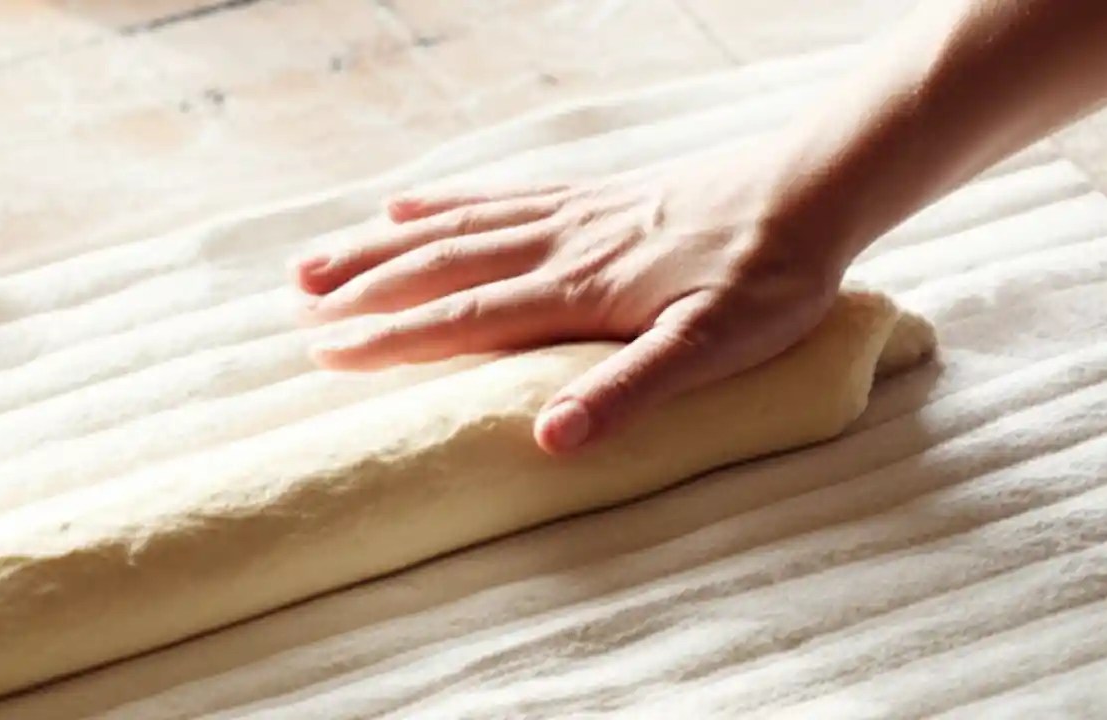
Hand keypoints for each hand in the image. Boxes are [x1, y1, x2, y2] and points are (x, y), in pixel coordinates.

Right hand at [290, 153, 847, 454]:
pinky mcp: (589, 196)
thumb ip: (630, 391)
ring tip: (319, 259)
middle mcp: (557, 245)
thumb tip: (549, 440)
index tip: (325, 352)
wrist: (810, 190)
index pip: (461, 317)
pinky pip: (499, 195)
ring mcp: (569, 214)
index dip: (389, 337)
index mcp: (577, 291)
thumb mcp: (714, 349)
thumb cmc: (769, 277)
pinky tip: (407, 202)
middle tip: (296, 307)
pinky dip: (445, 203)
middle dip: (364, 290)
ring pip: (454, 228)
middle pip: (438, 266)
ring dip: (382, 246)